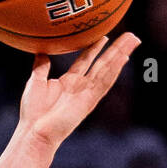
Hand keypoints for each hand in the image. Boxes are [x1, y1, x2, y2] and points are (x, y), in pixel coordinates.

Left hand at [18, 33, 140, 149]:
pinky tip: (123, 58)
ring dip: (121, 54)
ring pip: (108, 69)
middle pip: (102, 63)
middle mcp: (81, 86)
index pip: (86, 60)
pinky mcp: (90, 100)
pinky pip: (104, 82)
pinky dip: (114, 69)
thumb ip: (41, 67)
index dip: (95, 48)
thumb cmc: (33, 112)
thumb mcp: (35, 82)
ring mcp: (87, 92)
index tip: (104, 35)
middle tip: (131, 35)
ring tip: (133, 40)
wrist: (35, 131)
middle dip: (116, 49)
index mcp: (69, 81)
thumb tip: (42, 52)